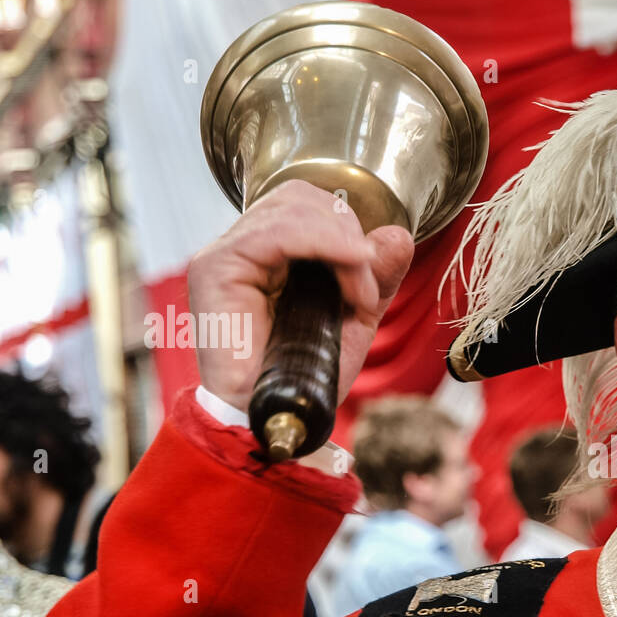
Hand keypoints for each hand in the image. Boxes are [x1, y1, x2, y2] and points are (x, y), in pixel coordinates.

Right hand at [187, 179, 415, 413]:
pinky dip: (325, 244)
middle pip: (302, 197)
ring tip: (355, 293)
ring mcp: (227, 255)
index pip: (310, 208)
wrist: (280, 419)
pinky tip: (348, 272)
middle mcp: (244, 249)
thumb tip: (398, 235)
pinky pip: (278, 231)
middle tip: (363, 288)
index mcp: (271, 258)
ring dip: (343, 245)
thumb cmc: (307, 380)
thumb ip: (374, 278)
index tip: (369, 286)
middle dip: (348, 233)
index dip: (350, 232)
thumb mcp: (354, 322)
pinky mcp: (217, 268)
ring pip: (294, 207)